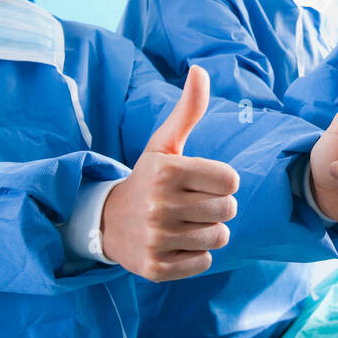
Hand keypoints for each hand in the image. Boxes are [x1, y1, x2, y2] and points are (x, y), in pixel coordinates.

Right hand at [101, 66, 238, 280]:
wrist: (106, 223)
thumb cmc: (148, 179)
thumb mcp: (164, 144)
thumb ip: (188, 110)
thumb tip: (200, 69)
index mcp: (167, 172)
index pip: (230, 180)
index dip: (221, 181)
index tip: (201, 182)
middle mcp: (159, 205)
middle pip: (228, 210)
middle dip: (217, 207)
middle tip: (193, 204)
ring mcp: (156, 239)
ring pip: (219, 237)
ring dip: (208, 231)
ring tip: (184, 223)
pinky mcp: (156, 268)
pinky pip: (204, 263)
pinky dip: (196, 255)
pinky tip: (175, 243)